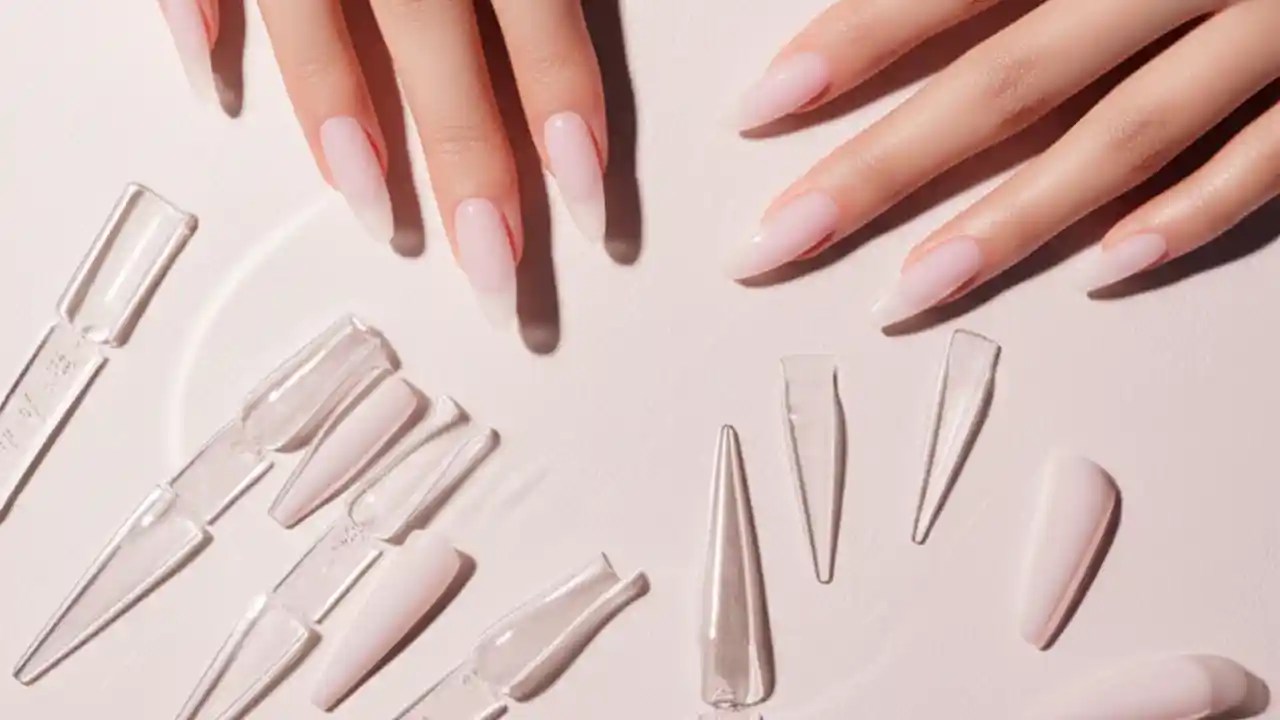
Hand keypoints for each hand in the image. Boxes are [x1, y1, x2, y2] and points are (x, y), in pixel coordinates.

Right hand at [157, 0, 608, 325]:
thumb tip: (561, 33)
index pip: (535, 11)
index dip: (565, 111)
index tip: (590, 208)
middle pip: (435, 39)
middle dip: (469, 162)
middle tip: (497, 270)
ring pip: (312, 10)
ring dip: (339, 111)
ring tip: (374, 208)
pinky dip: (193, 10)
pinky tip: (210, 75)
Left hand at [726, 0, 1279, 326]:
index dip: (859, 40)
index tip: (764, 105)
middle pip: (1013, 75)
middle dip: (886, 164)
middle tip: (778, 239)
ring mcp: (1274, 21)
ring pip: (1124, 133)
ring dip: (1009, 223)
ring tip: (905, 293)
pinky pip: (1268, 154)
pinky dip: (1190, 212)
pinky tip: (1103, 269)